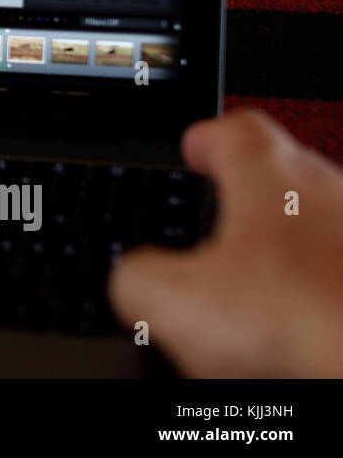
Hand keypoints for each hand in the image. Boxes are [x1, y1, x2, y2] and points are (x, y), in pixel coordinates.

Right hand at [109, 109, 342, 376]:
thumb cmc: (310, 328)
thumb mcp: (172, 302)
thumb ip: (134, 275)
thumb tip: (134, 280)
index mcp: (273, 176)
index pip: (234, 128)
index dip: (207, 139)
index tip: (195, 150)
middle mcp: (333, 192)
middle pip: (284, 171)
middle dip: (249, 195)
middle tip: (218, 224)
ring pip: (321, 224)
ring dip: (292, 247)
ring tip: (262, 292)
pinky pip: (340, 270)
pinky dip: (325, 289)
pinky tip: (304, 329)